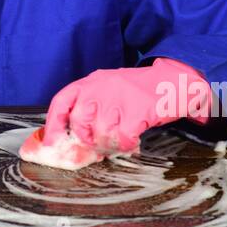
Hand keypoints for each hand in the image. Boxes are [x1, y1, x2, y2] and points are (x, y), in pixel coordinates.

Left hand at [41, 58, 212, 153]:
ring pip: (100, 132)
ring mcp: (119, 96)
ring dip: (108, 144)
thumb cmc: (137, 91)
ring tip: (118, 142)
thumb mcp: (108, 90)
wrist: (173, 80)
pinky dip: (125, 145)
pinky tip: (132, 141)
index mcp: (90, 82)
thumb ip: (91, 109)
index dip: (53, 125)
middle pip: (79, 121)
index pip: (61, 102)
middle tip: (97, 145)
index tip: (53, 143)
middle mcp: (100, 87)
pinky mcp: (137, 108)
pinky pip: (122, 137)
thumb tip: (74, 140)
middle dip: (86, 139)